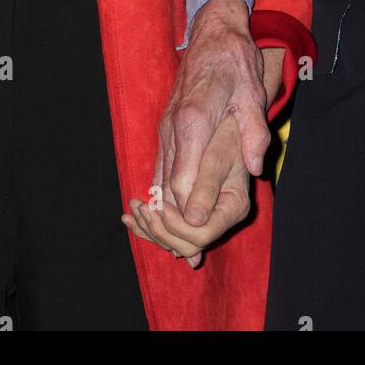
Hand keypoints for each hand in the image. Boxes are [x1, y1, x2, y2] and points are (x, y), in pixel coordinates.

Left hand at [123, 112, 249, 263]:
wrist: (229, 121)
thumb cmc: (226, 133)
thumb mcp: (217, 155)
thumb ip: (207, 187)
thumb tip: (193, 220)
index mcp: (233, 207)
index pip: (203, 234)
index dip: (178, 226)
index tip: (159, 206)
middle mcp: (220, 216)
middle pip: (188, 244)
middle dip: (161, 230)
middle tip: (142, 207)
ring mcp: (205, 215)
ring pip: (175, 241)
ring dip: (150, 229)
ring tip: (134, 207)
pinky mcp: (190, 209)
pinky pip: (169, 227)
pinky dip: (149, 225)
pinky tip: (131, 215)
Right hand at [154, 0, 273, 224]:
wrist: (213, 32)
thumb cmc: (235, 61)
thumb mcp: (252, 93)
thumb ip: (254, 131)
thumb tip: (255, 168)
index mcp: (193, 121)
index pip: (182, 182)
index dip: (189, 212)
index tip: (200, 234)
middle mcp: (173, 128)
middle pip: (166, 188)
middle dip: (175, 222)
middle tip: (190, 254)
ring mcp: (166, 127)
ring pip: (158, 179)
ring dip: (166, 212)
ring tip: (180, 245)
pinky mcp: (166, 126)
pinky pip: (160, 166)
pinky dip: (163, 192)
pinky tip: (170, 213)